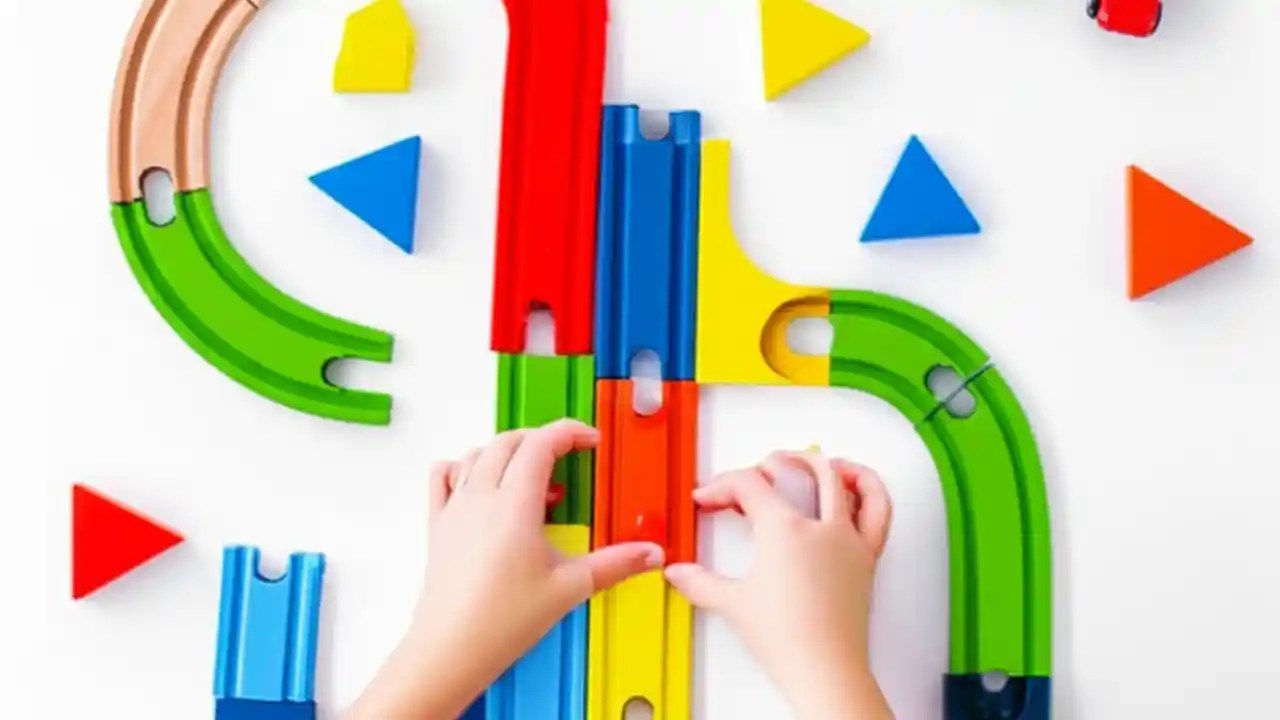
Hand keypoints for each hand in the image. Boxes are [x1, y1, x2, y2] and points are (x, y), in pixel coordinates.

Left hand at [346, 420, 663, 719]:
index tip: (590, 440)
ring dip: (507, 452)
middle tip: (568, 456)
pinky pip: (444, 476)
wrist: (449, 649)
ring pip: (477, 453)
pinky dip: (464, 467)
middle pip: (509, 441)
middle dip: (542, 439)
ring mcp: (455, 508)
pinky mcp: (438, 524)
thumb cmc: (502, 621)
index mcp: (514, 504)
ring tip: (534, 480)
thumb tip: (649, 553)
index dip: (570, 433)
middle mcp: (481, 496)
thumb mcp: (569, 588)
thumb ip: (615, 564)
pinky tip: (481, 484)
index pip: (541, 443)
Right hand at [665, 451, 893, 719]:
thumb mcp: (733, 604)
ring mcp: (847, 538)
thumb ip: (700, 582)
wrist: (824, 669)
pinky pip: (878, 509)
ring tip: (805, 461)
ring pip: (841, 479)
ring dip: (820, 462)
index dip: (722, 485)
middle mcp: (820, 525)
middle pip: (795, 470)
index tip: (709, 498)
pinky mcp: (867, 555)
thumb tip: (678, 572)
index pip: (749, 485)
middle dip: (767, 464)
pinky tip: (855, 480)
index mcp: (784, 529)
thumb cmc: (788, 638)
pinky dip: (868, 486)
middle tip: (749, 478)